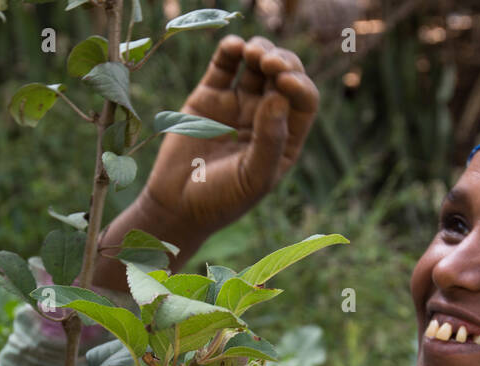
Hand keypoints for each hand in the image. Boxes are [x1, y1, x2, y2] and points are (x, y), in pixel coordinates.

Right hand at [139, 34, 319, 238]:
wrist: (175, 205)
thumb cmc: (220, 200)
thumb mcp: (253, 178)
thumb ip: (270, 140)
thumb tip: (279, 97)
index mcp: (284, 138)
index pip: (303, 102)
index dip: (299, 85)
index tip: (284, 81)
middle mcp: (265, 117)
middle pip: (284, 76)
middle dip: (281, 62)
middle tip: (268, 62)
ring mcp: (238, 104)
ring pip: (257, 65)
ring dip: (260, 50)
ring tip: (252, 53)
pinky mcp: (210, 95)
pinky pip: (225, 64)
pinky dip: (231, 50)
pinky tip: (234, 46)